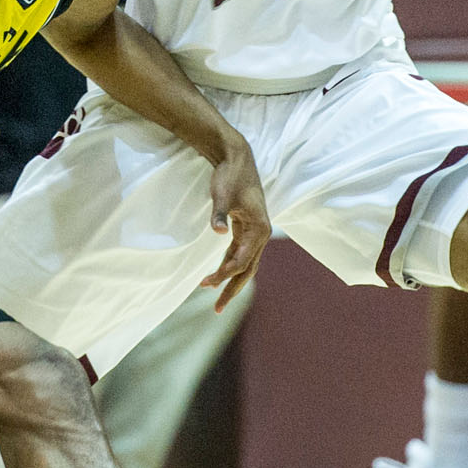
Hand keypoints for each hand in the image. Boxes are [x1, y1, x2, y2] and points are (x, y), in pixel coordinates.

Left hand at [198, 141, 268, 311]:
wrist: (236, 157)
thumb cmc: (231, 175)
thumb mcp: (223, 194)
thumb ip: (220, 214)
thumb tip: (218, 231)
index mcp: (260, 228)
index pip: (242, 261)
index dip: (224, 274)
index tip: (205, 283)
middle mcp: (261, 233)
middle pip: (248, 269)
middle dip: (232, 289)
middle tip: (217, 310)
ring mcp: (255, 231)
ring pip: (245, 263)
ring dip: (230, 279)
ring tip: (215, 297)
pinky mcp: (246, 227)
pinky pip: (239, 252)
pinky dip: (229, 264)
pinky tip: (218, 274)